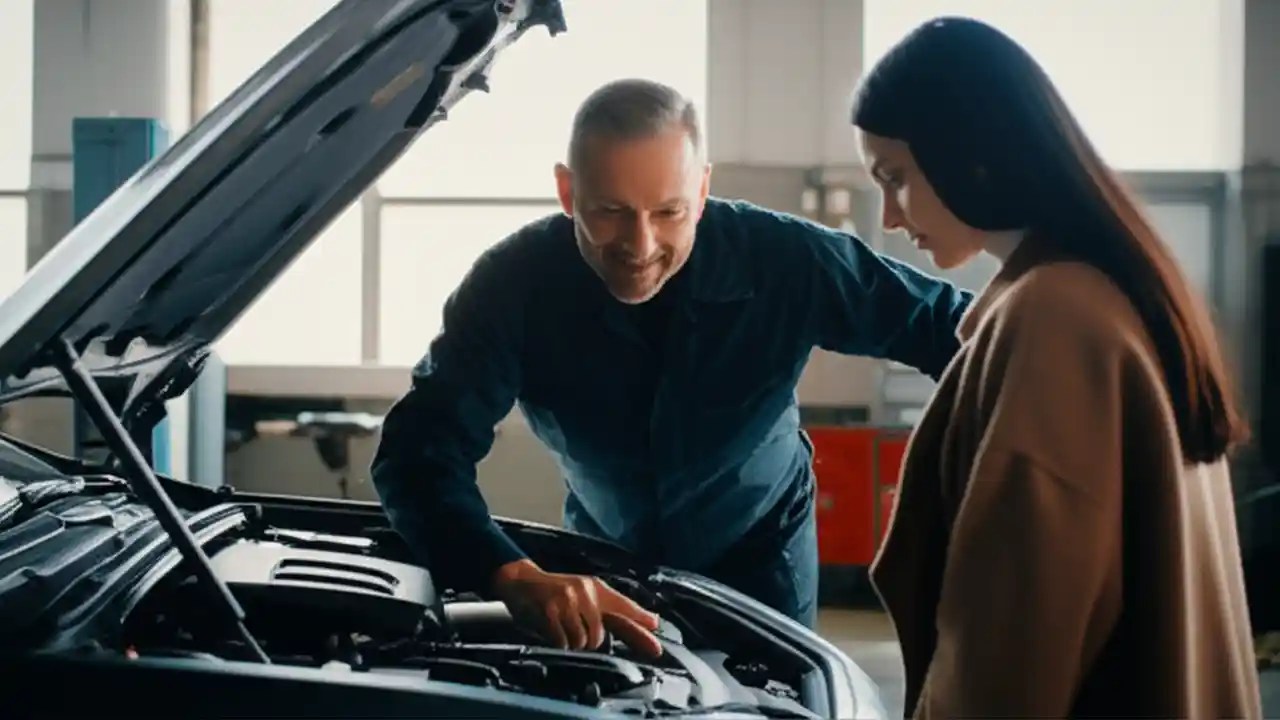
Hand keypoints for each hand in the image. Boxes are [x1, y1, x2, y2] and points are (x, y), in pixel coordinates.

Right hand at [491, 559, 662, 658]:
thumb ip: (618, 612)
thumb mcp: (586, 597)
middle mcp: (585, 592)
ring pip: (580, 641)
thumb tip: (653, 621)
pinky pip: (562, 642)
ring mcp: (566, 600)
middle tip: (572, 630)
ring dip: (570, 642)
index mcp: (596, 589)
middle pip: (599, 637)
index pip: (623, 609)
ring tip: (560, 628)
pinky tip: (550, 629)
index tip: (656, 639)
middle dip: (587, 641)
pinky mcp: (549, 610)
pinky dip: (557, 642)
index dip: (639, 625)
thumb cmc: (556, 593)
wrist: (521, 580)